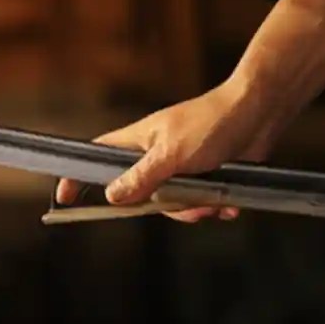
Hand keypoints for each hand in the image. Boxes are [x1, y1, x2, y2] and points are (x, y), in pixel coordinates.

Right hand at [54, 80, 276, 222]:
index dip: (79, 175)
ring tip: (214, 201)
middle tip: (186, 203)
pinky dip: (214, 206)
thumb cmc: (212, 123)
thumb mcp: (172, 154)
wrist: (259, 114)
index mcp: (140, 141)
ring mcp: (181, 166)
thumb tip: (112, 196)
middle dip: (166, 207)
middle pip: (141, 196)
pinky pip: (199, 203)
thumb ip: (142, 177)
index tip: (65, 196)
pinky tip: (228, 204)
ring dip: (195, 209)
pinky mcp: (205, 175)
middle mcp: (156, 155)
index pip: (97, 156)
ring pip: (173, 204)